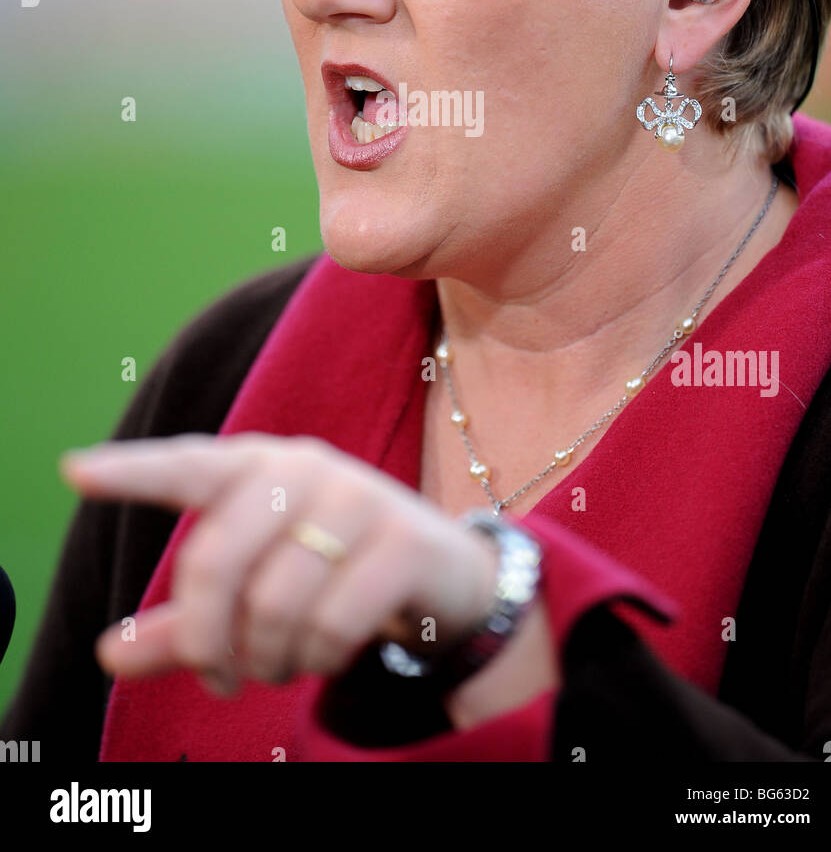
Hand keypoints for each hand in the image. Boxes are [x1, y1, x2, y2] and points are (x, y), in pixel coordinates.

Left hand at [60, 433, 503, 697]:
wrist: (442, 572)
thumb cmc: (326, 572)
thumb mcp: (252, 589)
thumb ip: (183, 623)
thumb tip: (110, 655)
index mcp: (253, 467)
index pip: (184, 466)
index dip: (131, 473)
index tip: (75, 472)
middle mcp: (301, 468)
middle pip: (215, 561)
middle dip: (207, 640)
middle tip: (219, 678)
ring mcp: (355, 496)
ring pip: (273, 605)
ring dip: (268, 660)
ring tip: (280, 664)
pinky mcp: (401, 539)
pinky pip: (331, 623)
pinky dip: (318, 659)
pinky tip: (325, 654)